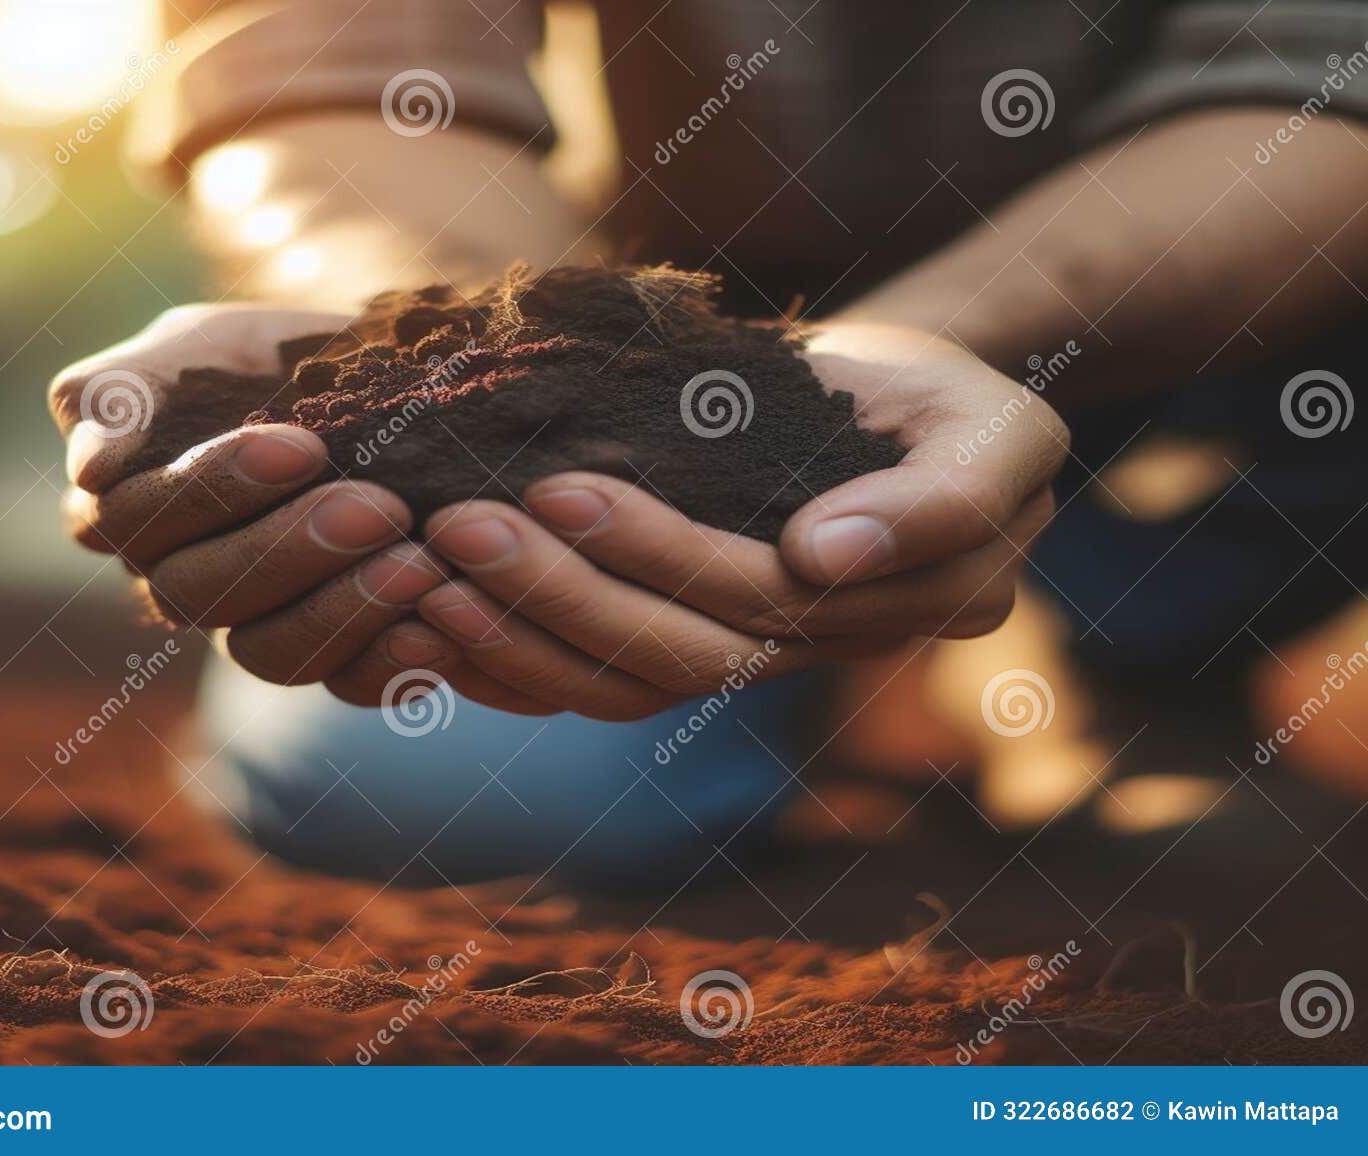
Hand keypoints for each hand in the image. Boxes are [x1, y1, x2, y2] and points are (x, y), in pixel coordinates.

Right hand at [48, 304, 471, 701]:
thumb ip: (126, 390)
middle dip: (291, 549)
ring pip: (268, 652)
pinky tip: (439, 629)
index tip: (305, 444)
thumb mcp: (202, 345)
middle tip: (380, 507)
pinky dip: (392, 665)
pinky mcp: (331, 658)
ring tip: (420, 564)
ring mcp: (252, 627)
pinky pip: (346, 685)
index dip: (214, 489)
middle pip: (199, 593)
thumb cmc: (275, 357)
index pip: (134, 521)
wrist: (390, 382)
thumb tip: (91, 468)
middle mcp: (178, 579)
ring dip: (343, 612)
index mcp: (127, 507)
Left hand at [413, 321, 1067, 719]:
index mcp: (904, 611)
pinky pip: (604, 683)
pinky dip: (517, 665)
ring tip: (428, 570)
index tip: (554, 491)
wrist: (888, 404)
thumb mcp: (996, 422)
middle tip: (456, 527)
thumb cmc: (942, 398)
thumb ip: (945, 497)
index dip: (658, 558)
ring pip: (630, 684)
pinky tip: (433, 630)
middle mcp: (826, 653)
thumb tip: (819, 559)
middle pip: (680, 654)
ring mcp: (756, 658)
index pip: (764, 602)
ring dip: (522, 636)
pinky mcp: (696, 645)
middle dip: (561, 596)